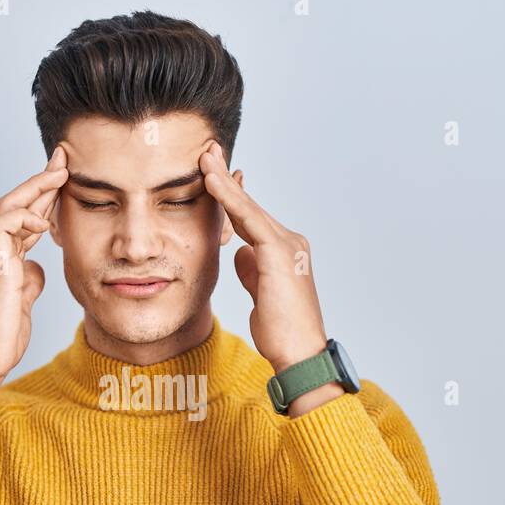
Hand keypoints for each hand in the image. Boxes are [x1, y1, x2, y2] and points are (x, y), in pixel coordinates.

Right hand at [0, 147, 67, 435]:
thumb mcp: (23, 301)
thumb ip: (30, 278)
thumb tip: (39, 265)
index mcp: (2, 257)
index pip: (25, 217)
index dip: (44, 196)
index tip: (65, 176)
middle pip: (16, 203)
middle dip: (41, 179)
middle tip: (65, 158)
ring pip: (6, 206)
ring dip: (34, 188)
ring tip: (59, 174)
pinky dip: (21, 218)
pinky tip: (43, 222)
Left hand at [198, 141, 328, 373]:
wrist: (299, 354)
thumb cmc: (281, 332)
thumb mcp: (260, 296)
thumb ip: (252, 270)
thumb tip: (241, 253)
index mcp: (284, 252)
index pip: (251, 217)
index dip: (230, 195)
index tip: (211, 174)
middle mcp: (290, 242)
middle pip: (250, 206)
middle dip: (226, 178)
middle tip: (206, 151)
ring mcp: (287, 245)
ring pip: (248, 207)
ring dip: (223, 181)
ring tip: (204, 157)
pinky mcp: (280, 253)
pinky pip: (248, 219)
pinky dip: (229, 198)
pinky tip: (212, 182)